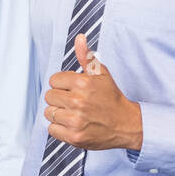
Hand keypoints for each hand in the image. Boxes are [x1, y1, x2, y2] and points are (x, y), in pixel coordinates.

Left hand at [44, 34, 142, 150]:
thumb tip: (79, 38)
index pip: (53, 80)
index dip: (62, 85)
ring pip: (49, 113)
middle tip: (75, 102)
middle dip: (59, 98)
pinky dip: (59, 128)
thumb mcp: (101, 74)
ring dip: (59, 114)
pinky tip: (72, 124)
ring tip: (74, 113)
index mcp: (83, 83)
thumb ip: (87, 56)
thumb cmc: (111, 98)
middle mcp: (78, 102)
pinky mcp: (74, 137)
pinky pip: (52, 129)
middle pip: (49, 96)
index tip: (73, 89)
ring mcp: (75, 120)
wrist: (126, 124)